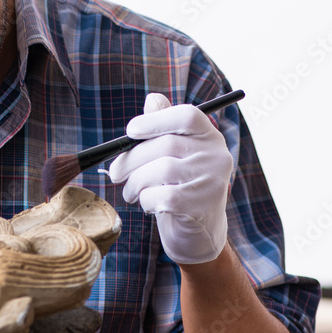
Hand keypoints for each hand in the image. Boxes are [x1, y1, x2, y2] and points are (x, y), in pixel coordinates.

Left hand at [108, 93, 232, 264]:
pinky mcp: (204, 206)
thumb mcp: (173, 156)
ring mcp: (214, 181)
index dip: (156, 120)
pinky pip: (164, 196)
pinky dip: (146, 200)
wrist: (199, 233)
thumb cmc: (179, 187)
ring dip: (135, 182)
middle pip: (167, 145)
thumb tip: (152, 99)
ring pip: (162, 171)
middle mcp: (217, 155)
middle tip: (114, 173)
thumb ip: (164, 128)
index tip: (130, 130)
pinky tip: (147, 204)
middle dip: (131, 159)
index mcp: (209, 136)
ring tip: (130, 192)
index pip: (187, 115)